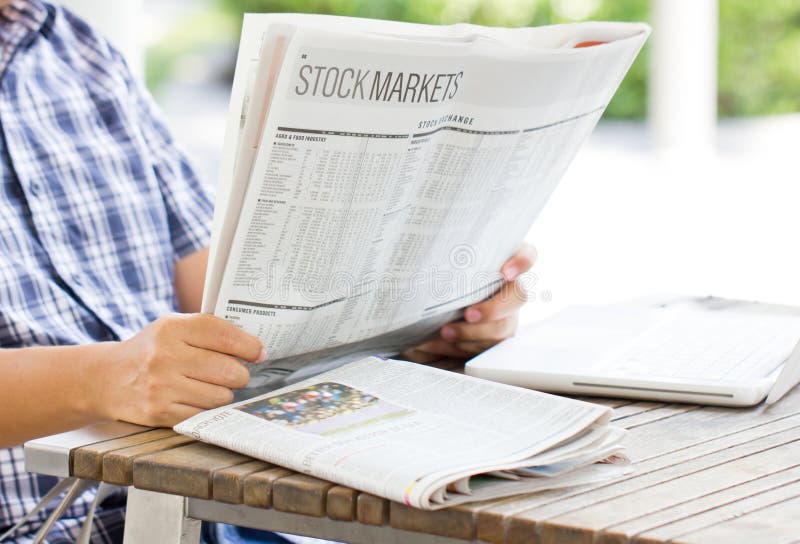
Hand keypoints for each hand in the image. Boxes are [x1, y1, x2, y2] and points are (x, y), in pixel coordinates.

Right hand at [95, 313, 263, 426]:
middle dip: (240, 374)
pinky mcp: (159, 413)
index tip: (259, 353)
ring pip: (221, 396)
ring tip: (209, 385)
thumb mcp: (172, 327)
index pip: (225, 335)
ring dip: (223, 393)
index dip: (249, 346)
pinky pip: (204, 414)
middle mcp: (165, 356)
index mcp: (172, 328)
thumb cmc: (151, 350)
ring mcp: (161, 387)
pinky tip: (195, 398)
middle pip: (229, 370)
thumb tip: (254, 346)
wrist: (106, 378)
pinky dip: (206, 408)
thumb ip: (208, 330)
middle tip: (235, 372)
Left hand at [412, 244, 535, 358]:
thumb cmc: (442, 277)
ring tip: (445, 332)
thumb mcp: (445, 265)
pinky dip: (461, 345)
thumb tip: (431, 261)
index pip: (526, 255)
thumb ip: (449, 260)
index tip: (506, 272)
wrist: (429, 304)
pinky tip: (440, 342)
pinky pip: (486, 347)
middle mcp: (510, 289)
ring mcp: (506, 315)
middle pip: (518, 297)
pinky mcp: (494, 338)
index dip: (522, 262)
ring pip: (502, 328)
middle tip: (469, 314)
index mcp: (503, 262)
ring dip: (473, 333)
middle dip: (493, 309)